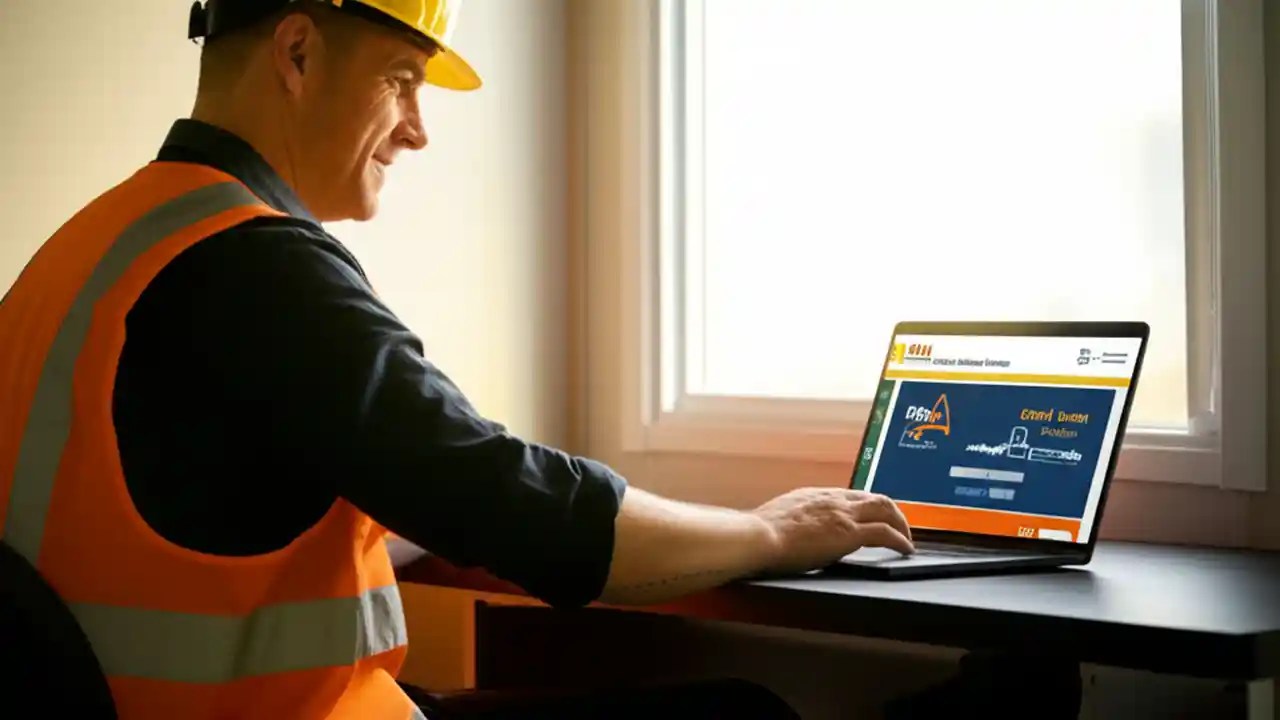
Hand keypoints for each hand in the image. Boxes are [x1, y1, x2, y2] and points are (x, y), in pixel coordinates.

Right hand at [750, 488, 913, 574]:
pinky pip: (885, 533)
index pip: (851, 495)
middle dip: (891, 511)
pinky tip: (906, 550)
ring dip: (901, 523)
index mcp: (815, 495)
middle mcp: (833, 499)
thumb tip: (792, 533)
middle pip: (874, 498)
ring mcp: (842, 514)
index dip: (867, 506)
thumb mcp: (779, 519)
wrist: (758, 536)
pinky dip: (900, 540)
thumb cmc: (759, 534)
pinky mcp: (848, 533)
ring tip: (907, 538)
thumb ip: (794, 522)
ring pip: (885, 509)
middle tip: (899, 527)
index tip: (873, 517)